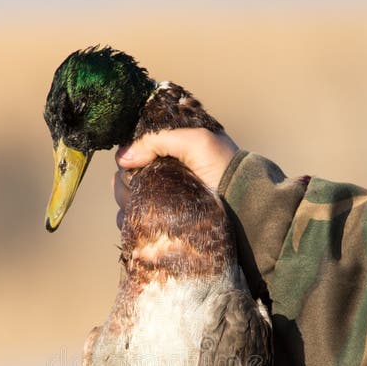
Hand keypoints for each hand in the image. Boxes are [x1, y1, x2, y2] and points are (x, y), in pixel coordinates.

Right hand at [113, 128, 238, 228]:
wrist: (244, 207)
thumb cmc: (224, 168)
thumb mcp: (197, 141)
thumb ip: (158, 140)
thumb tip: (122, 158)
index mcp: (168, 152)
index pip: (133, 151)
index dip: (128, 156)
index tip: (133, 163)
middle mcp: (160, 176)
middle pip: (124, 176)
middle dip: (126, 180)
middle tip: (140, 185)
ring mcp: (159, 202)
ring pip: (124, 199)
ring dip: (125, 201)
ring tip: (141, 204)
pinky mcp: (159, 225)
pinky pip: (130, 223)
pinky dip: (127, 221)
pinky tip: (136, 222)